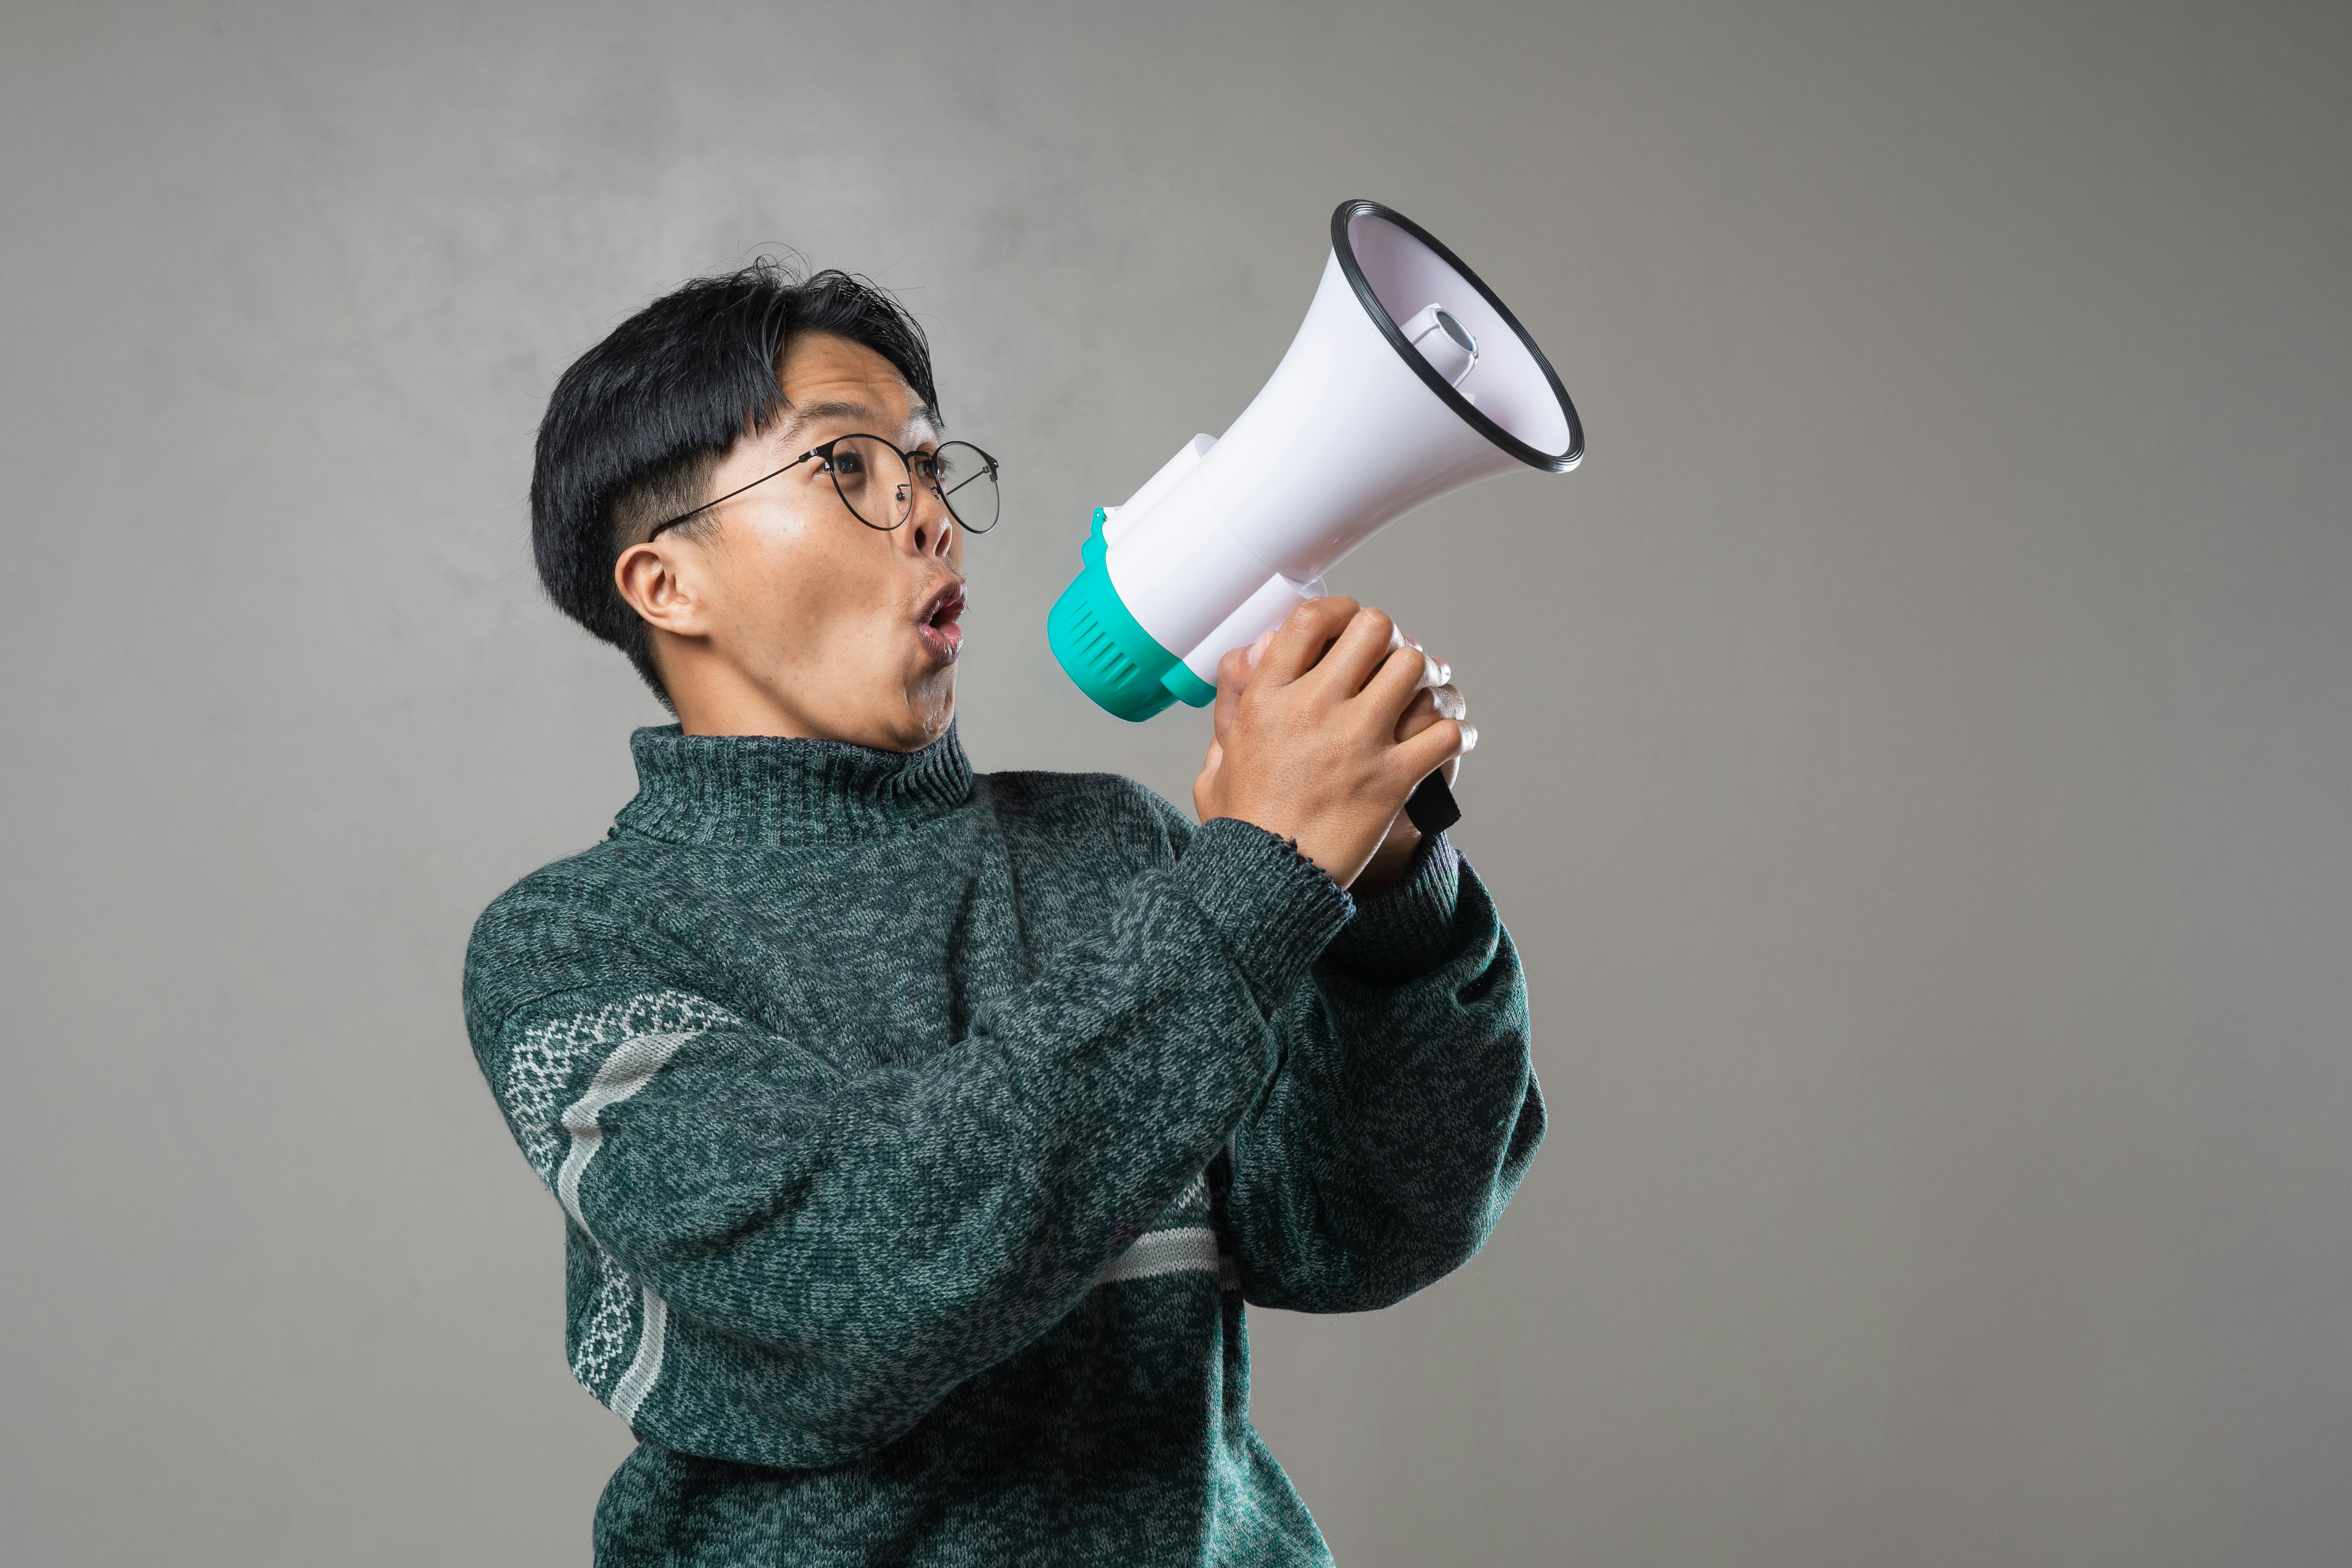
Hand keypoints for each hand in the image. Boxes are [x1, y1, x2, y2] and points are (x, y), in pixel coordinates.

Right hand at [1190, 597, 1474, 889]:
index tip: (1351, 622)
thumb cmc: (1244, 826)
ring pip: (1413, 668)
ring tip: (1423, 696)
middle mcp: (1313, 709)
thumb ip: (1230, 704)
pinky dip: (1457, 733)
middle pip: (1372, 630)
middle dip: (1388, 639)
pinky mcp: (1392, 778)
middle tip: (1391, 661)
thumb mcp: (1217, 759)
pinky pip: (1445, 731)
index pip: (1310, 620)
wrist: (1268, 882)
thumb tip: (1249, 654)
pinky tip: (1453, 739)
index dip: (1340, 610)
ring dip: (1424, 679)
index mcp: (1267, 700)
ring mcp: (1356, 741)